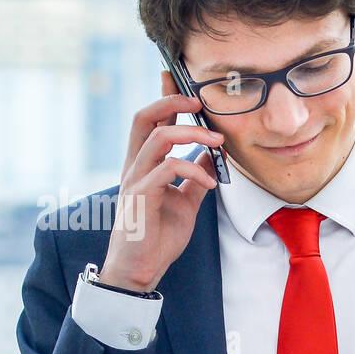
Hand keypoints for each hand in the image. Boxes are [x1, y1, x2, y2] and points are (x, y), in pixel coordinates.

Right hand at [97, 71, 224, 293]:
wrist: (140, 270)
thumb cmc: (157, 238)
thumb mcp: (185, 201)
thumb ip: (195, 176)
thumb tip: (212, 155)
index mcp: (144, 164)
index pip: (151, 121)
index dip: (166, 97)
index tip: (186, 83)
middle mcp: (135, 166)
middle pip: (145, 116)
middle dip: (172, 100)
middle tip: (200, 101)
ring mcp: (135, 180)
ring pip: (158, 137)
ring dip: (192, 133)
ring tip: (218, 142)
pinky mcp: (140, 197)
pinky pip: (166, 169)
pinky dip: (193, 170)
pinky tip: (211, 184)